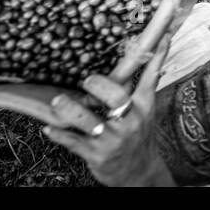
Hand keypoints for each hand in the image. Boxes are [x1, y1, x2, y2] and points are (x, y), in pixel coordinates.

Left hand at [43, 35, 173, 186]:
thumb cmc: (138, 137)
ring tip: (58, 100)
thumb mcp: (144, 114)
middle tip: (87, 80)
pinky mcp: (97, 155)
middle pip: (116, 97)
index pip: (151, 77)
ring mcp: (113, 139)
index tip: (161, 35)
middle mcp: (131, 121)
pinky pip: (74, 142)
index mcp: (143, 107)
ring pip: (89, 121)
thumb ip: (139, 89)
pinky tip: (48, 128)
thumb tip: (142, 59)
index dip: (156, 56)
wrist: (139, 174)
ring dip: (70, 110)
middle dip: (99, 86)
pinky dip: (59, 134)